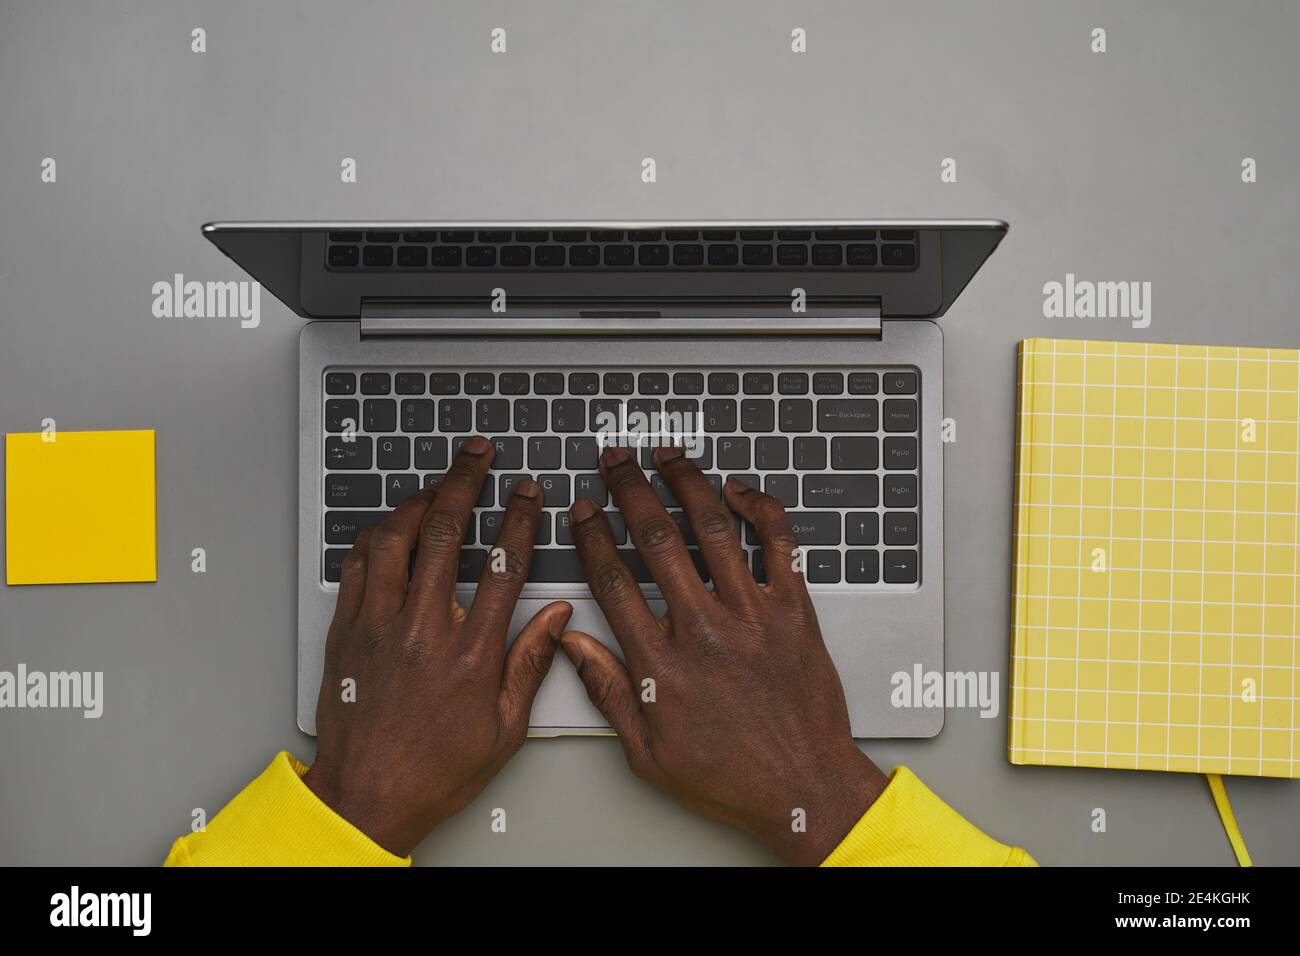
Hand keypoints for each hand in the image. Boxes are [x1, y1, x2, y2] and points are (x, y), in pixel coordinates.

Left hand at [303, 436, 571, 856]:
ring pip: (393, 539)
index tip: (528, 493)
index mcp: (470, 654)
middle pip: (444, 533)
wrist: (365, 798)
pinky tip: (391, 528)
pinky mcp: (346, 632)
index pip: (504, 564)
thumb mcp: (504, 728)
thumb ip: (531, 663)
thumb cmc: (433, 770)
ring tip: (436, 484)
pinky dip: (376, 537)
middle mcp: (421, 630)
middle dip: (464, 481)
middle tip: (477, 455)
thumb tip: (557, 617)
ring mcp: (378, 627)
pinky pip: (357, 566)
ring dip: (417, 501)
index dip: (520, 518)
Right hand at [561, 445, 888, 864]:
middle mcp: (703, 628)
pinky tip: (738, 489)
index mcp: (661, 662)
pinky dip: (760, 508)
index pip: (612, 579)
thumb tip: (574, 642)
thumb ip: (608, 690)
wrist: (804, 789)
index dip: (591, 535)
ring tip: (667, 456)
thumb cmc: (730, 775)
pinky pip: (779, 544)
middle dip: (629, 489)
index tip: (582, 511)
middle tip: (616, 461)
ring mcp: (752, 614)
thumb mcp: (648, 751)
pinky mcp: (793, 611)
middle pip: (656, 539)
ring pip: (713, 528)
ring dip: (686, 482)